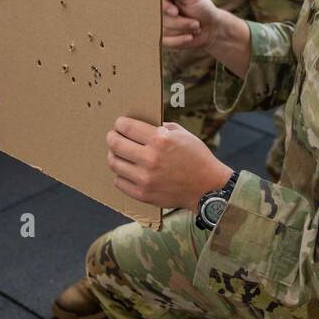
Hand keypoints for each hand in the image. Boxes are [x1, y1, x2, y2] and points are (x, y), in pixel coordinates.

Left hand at [106, 116, 232, 210]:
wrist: (207, 188)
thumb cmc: (196, 158)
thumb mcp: (183, 134)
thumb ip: (161, 127)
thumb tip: (141, 124)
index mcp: (160, 140)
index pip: (126, 127)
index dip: (119, 123)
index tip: (119, 124)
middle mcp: (150, 158)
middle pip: (115, 144)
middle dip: (112, 137)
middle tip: (113, 137)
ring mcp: (145, 178)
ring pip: (114, 164)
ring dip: (114, 156)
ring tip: (118, 154)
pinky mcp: (143, 194)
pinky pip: (119, 182)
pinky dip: (120, 175)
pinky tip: (127, 170)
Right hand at [161, 0, 221, 51]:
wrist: (212, 28)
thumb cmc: (202, 8)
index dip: (163, 7)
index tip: (175, 11)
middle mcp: (159, 10)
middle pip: (159, 17)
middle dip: (179, 21)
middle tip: (195, 22)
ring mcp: (160, 24)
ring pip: (164, 29)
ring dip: (183, 29)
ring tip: (196, 26)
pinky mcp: (163, 38)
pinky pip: (166, 41)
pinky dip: (180, 39)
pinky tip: (190, 36)